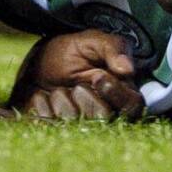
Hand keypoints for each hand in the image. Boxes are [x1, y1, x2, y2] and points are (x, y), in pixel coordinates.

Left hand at [8, 30, 144, 120]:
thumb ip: (113, 48)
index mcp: (121, 92)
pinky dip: (42, 106)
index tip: (98, 76)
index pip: (132, 105)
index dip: (116, 93)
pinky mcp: (55, 130)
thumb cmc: (73, 51)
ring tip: (57, 88)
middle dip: (85, 96)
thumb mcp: (93, 41)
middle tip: (76, 84)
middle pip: (104, 117)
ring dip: (61, 99)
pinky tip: (42, 95)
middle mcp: (104, 113)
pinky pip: (49, 124)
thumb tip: (128, 69)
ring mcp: (79, 124)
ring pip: (75, 121)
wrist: (40, 61)